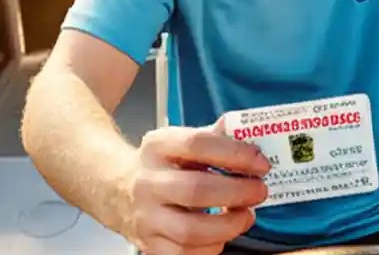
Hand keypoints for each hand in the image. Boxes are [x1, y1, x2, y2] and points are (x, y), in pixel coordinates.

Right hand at [113, 118, 271, 254]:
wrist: (117, 189)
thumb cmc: (161, 165)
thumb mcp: (180, 142)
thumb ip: (215, 138)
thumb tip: (251, 135)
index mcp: (158, 147)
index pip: (198, 144)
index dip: (235, 153)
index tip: (260, 163)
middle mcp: (147, 182)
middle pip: (196, 190)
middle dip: (237, 192)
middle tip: (259, 191)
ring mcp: (146, 217)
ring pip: (190, 231)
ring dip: (229, 226)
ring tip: (246, 215)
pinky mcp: (149, 245)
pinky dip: (212, 247)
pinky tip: (223, 234)